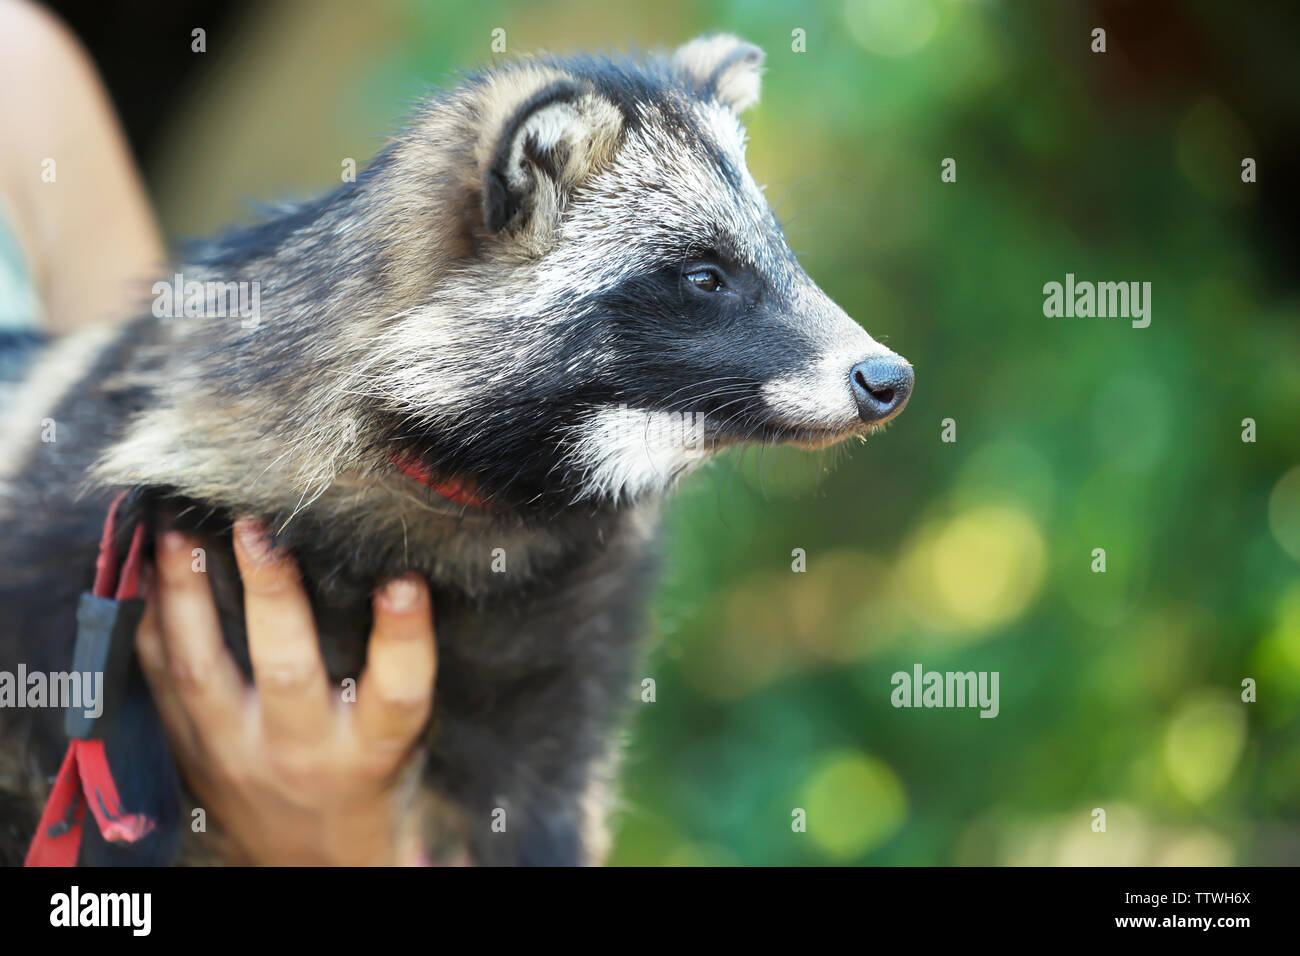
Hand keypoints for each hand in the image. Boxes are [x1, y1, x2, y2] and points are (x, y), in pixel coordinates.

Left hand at [135, 517, 435, 864]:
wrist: (308, 863)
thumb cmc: (368, 783)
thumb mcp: (400, 741)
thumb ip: (391, 676)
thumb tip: (388, 567)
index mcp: (370, 751)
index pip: (398, 694)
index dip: (404, 637)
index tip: (404, 580)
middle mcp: (301, 753)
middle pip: (286, 670)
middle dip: (272, 593)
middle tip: (259, 527)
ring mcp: (234, 753)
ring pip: (200, 669)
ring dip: (185, 595)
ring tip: (178, 531)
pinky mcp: (189, 751)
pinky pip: (158, 680)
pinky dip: (148, 622)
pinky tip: (142, 570)